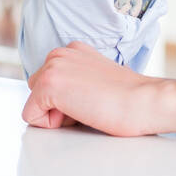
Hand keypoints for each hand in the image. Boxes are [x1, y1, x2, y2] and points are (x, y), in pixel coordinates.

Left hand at [21, 42, 175, 136]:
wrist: (144, 101)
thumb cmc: (129, 98)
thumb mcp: (97, 79)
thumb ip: (76, 81)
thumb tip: (66, 99)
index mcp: (72, 51)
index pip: (50, 83)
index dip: (68, 101)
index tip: (93, 98)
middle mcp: (59, 54)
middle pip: (38, 93)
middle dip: (57, 107)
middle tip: (89, 105)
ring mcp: (52, 67)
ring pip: (35, 104)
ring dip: (56, 115)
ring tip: (86, 108)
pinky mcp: (48, 84)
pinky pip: (31, 116)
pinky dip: (52, 125)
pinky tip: (79, 114)